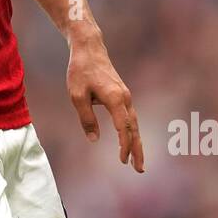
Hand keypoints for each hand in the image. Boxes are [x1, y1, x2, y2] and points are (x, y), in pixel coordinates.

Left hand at [67, 37, 142, 172]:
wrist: (89, 48)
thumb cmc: (80, 71)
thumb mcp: (77, 96)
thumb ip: (86, 118)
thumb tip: (94, 140)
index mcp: (115, 98)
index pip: (123, 127)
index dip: (124, 145)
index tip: (122, 161)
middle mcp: (125, 98)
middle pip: (134, 129)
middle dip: (137, 150)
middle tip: (139, 169)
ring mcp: (126, 96)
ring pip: (134, 124)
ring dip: (137, 142)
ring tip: (137, 161)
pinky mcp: (122, 95)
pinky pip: (130, 118)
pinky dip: (132, 132)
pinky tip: (130, 141)